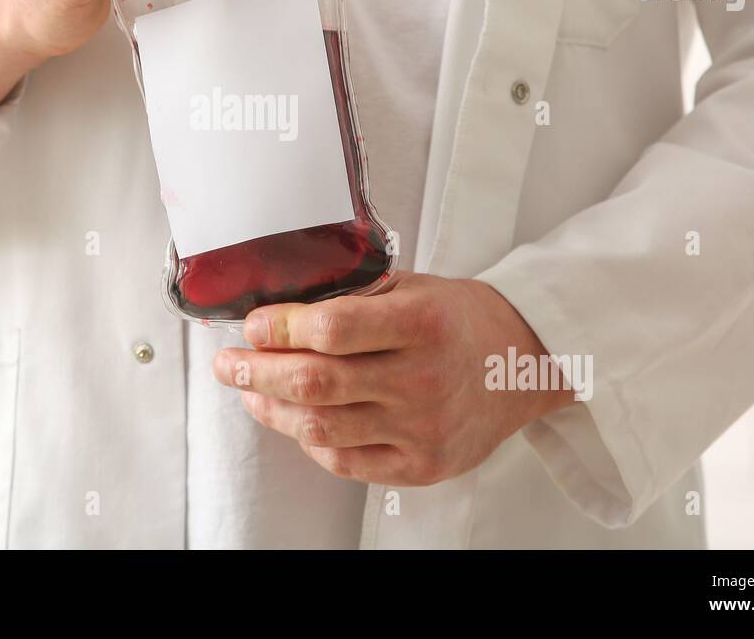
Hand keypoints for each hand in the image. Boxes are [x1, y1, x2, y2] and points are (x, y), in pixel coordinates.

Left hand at [213, 273, 575, 485]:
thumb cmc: (461, 320)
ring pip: (320, 427)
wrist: (524, 364)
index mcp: (420, 324)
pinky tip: (294, 421)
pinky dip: (308, 441)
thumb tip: (280, 308)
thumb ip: (353, 296)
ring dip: (271, 409)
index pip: (330, 329)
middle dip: (256, 372)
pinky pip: (344, 461)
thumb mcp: (412, 287)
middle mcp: (421, 379)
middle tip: (229, 364)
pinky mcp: (420, 465)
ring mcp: (421, 428)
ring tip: (250, 393)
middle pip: (315, 383)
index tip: (253, 325)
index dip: (279, 328)